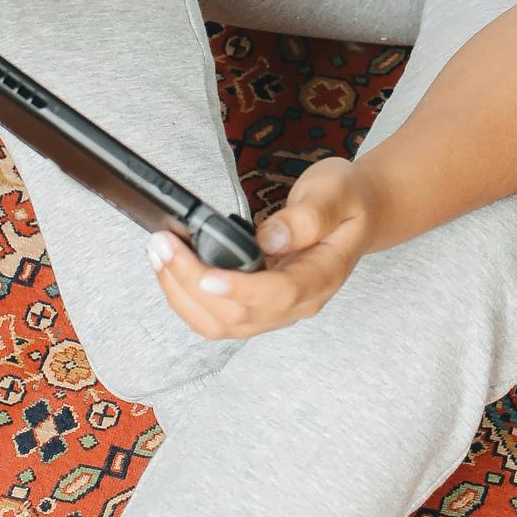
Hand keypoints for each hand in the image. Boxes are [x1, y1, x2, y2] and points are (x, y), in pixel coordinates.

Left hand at [150, 154, 383, 340]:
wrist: (357, 215)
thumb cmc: (347, 201)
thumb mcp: (336, 192)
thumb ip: (309, 216)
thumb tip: (271, 239)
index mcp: (322, 276)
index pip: (279, 294)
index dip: (239, 289)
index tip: (205, 275)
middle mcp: (299, 303)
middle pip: (238, 314)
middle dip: (191, 282)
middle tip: (162, 243)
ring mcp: (276, 310)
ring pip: (220, 324)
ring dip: (182, 294)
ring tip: (158, 253)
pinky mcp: (256, 307)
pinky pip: (215, 316)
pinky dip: (186, 296)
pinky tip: (170, 267)